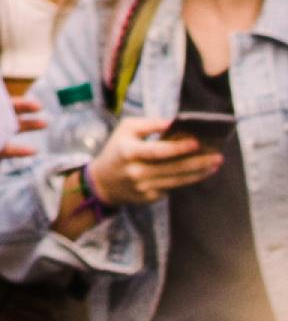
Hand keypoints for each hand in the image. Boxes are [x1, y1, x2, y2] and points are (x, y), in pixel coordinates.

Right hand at [87, 115, 225, 209]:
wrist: (103, 182)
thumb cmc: (117, 149)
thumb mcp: (126, 129)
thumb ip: (150, 124)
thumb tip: (174, 122)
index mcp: (128, 152)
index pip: (157, 151)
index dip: (178, 148)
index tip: (197, 142)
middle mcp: (136, 172)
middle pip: (172, 168)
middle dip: (198, 162)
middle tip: (217, 156)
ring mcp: (143, 187)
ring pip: (177, 181)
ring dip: (198, 173)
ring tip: (214, 164)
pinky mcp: (150, 198)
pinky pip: (172, 187)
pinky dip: (187, 180)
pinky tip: (200, 172)